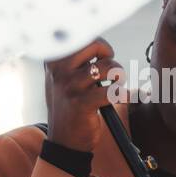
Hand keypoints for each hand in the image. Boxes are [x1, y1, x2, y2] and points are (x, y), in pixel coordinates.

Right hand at [43, 37, 123, 153]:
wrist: (64, 140)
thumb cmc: (68, 105)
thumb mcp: (61, 78)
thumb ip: (73, 59)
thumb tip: (97, 41)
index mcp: (54, 60)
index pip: (80, 35)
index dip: (98, 44)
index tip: (103, 54)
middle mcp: (59, 71)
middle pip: (95, 44)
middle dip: (109, 56)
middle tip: (110, 69)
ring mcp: (69, 87)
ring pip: (107, 67)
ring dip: (118, 76)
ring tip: (115, 84)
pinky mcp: (82, 104)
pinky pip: (112, 90)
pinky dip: (122, 94)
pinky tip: (118, 97)